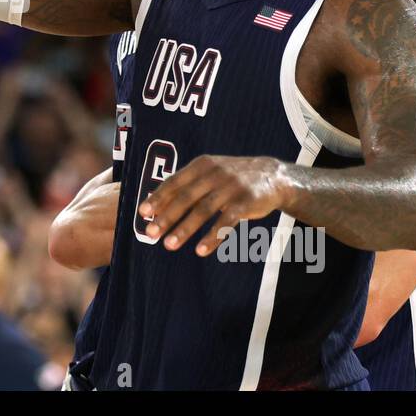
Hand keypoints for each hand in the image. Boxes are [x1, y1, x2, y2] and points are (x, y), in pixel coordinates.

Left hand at [138, 155, 290, 254]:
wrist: (273, 176)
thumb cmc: (232, 178)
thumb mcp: (210, 172)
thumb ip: (187, 185)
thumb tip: (156, 205)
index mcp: (201, 165)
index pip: (174, 181)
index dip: (158, 197)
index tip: (142, 213)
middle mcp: (214, 173)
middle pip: (185, 197)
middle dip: (166, 216)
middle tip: (150, 233)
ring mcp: (231, 187)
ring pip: (203, 210)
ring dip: (184, 229)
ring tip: (169, 245)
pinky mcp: (246, 202)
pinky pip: (226, 221)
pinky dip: (212, 237)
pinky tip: (200, 250)